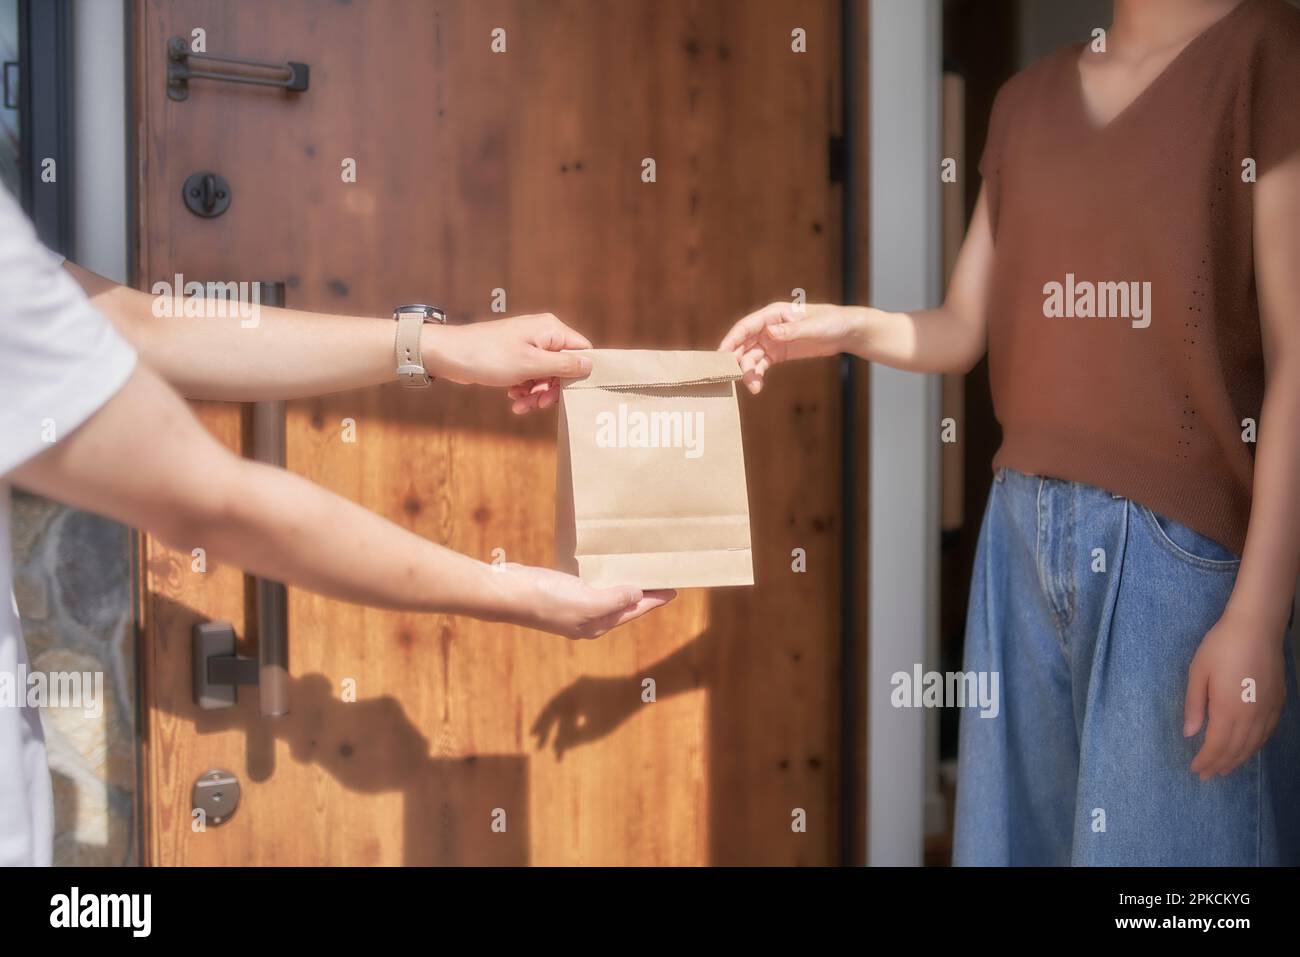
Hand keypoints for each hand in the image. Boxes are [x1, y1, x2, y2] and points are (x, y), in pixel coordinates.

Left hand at [421, 313, 591, 409]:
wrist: (450, 355)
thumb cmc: (489, 356)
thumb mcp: (531, 364)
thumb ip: (564, 365)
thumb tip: (591, 364)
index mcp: (551, 330)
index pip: (582, 351)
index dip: (580, 374)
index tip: (569, 394)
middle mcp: (543, 334)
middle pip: (564, 367)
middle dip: (552, 389)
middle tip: (539, 404)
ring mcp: (529, 345)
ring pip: (546, 375)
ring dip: (537, 393)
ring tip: (521, 404)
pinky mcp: (516, 356)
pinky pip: (531, 376)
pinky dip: (525, 389)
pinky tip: (514, 398)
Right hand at [490, 562, 675, 638]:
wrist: (507, 593)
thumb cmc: (547, 599)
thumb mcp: (587, 601)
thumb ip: (615, 599)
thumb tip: (637, 594)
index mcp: (597, 624)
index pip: (634, 611)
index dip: (655, 600)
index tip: (674, 588)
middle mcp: (588, 618)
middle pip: (623, 605)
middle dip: (642, 594)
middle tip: (661, 578)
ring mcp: (574, 606)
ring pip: (607, 594)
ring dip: (622, 583)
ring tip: (638, 570)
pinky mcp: (561, 591)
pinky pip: (590, 584)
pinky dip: (602, 576)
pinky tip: (605, 565)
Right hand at [718, 301, 858, 394]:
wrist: (844, 332)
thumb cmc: (831, 322)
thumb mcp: (814, 326)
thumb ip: (792, 330)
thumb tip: (769, 332)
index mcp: (774, 314)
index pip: (746, 326)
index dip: (731, 340)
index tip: (720, 354)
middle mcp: (768, 327)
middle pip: (744, 344)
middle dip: (737, 360)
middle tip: (733, 378)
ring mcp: (772, 341)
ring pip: (751, 357)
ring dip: (748, 372)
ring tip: (753, 388)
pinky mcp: (778, 353)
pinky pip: (761, 365)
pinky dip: (757, 376)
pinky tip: (757, 387)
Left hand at [1184, 607, 1286, 779]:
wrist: (1256, 628)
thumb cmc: (1221, 647)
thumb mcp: (1198, 673)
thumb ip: (1194, 706)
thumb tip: (1190, 734)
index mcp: (1228, 710)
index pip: (1217, 745)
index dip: (1206, 760)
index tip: (1196, 770)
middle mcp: (1251, 716)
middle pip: (1236, 749)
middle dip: (1220, 765)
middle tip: (1208, 776)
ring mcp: (1268, 710)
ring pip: (1253, 744)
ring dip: (1238, 759)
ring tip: (1225, 768)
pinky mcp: (1278, 702)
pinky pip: (1266, 733)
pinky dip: (1255, 746)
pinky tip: (1248, 748)